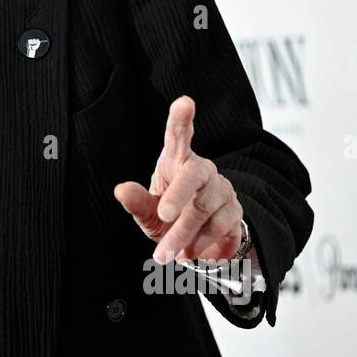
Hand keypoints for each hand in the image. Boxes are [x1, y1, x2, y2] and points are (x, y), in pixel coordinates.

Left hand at [113, 95, 245, 264]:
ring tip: (165, 254)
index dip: (182, 119)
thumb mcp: (147, 213)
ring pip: (203, 208)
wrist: (198, 244)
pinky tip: (189, 252)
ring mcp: (222, 188)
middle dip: (177, 195)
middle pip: (193, 174)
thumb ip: (137, 202)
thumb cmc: (167, 218)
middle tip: (162, 216)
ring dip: (182, 234)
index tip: (184, 102)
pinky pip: (219, 226)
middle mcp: (202, 169)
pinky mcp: (235, 210)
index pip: (179, 135)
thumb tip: (121, 190)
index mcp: (176, 160)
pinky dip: (200, 243)